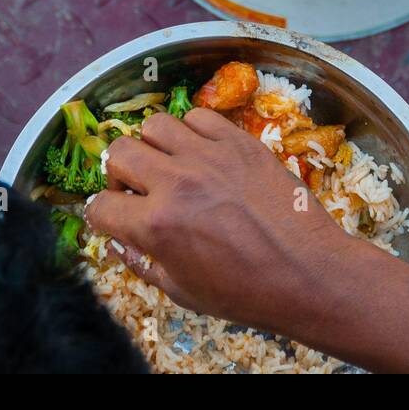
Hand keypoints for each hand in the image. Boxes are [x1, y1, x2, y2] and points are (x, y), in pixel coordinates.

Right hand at [84, 108, 357, 332]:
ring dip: (153, 147)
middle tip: (139, 191)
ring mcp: (210, 156)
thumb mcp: (182, 290)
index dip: (102, 216)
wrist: (308, 272)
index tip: (114, 219)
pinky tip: (202, 155)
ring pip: (154, 125)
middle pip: (118, 153)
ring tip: (170, 167)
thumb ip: (142, 263)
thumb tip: (118, 243)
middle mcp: (176, 182)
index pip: (100, 206)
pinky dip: (192, 133)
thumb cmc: (246, 292)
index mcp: (157, 225)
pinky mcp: (239, 142)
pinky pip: (199, 117)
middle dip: (119, 175)